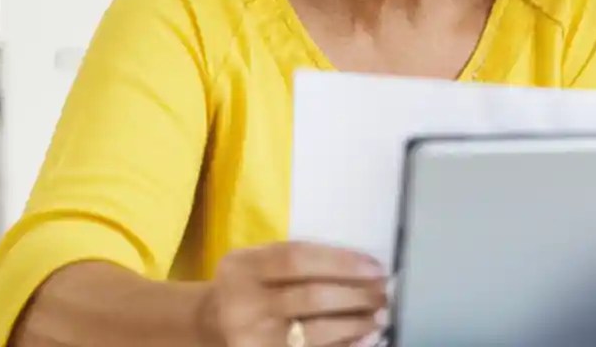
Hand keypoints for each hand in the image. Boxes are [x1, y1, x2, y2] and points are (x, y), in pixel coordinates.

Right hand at [198, 241, 391, 346]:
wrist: (210, 323)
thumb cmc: (251, 284)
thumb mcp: (261, 260)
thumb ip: (301, 258)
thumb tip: (366, 267)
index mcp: (244, 267)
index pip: (298, 259)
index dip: (342, 262)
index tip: (376, 267)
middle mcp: (244, 304)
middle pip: (311, 297)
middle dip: (356, 295)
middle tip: (385, 293)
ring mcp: (252, 339)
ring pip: (315, 332)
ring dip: (356, 324)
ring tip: (380, 315)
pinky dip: (345, 346)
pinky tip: (366, 338)